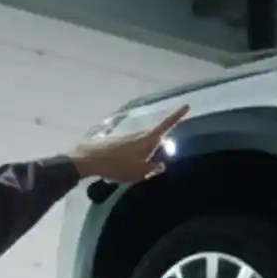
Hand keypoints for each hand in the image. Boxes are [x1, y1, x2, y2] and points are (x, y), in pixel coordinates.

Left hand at [68, 104, 188, 182]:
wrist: (90, 160)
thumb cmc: (118, 166)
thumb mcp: (139, 172)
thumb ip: (152, 168)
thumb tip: (161, 165)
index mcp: (147, 140)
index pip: (166, 125)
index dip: (177, 116)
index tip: (186, 105)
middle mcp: (139, 134)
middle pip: (153, 140)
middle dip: (154, 151)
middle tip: (148, 166)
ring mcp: (127, 136)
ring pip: (140, 146)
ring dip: (138, 157)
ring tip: (127, 172)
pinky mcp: (117, 140)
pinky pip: (128, 149)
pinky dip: (127, 159)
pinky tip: (117, 170)